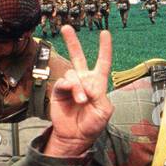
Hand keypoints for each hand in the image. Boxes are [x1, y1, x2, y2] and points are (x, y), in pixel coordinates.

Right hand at [46, 25, 112, 156]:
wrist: (76, 136)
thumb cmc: (92, 124)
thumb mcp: (104, 111)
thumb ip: (100, 94)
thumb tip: (87, 83)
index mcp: (98, 83)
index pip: (103, 62)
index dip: (104, 48)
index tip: (105, 33)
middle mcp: (84, 81)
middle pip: (78, 57)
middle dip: (72, 42)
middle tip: (66, 28)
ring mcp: (71, 85)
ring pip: (73, 74)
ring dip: (79, 87)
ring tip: (81, 100)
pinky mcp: (59, 91)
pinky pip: (64, 82)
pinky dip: (70, 88)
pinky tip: (74, 97)